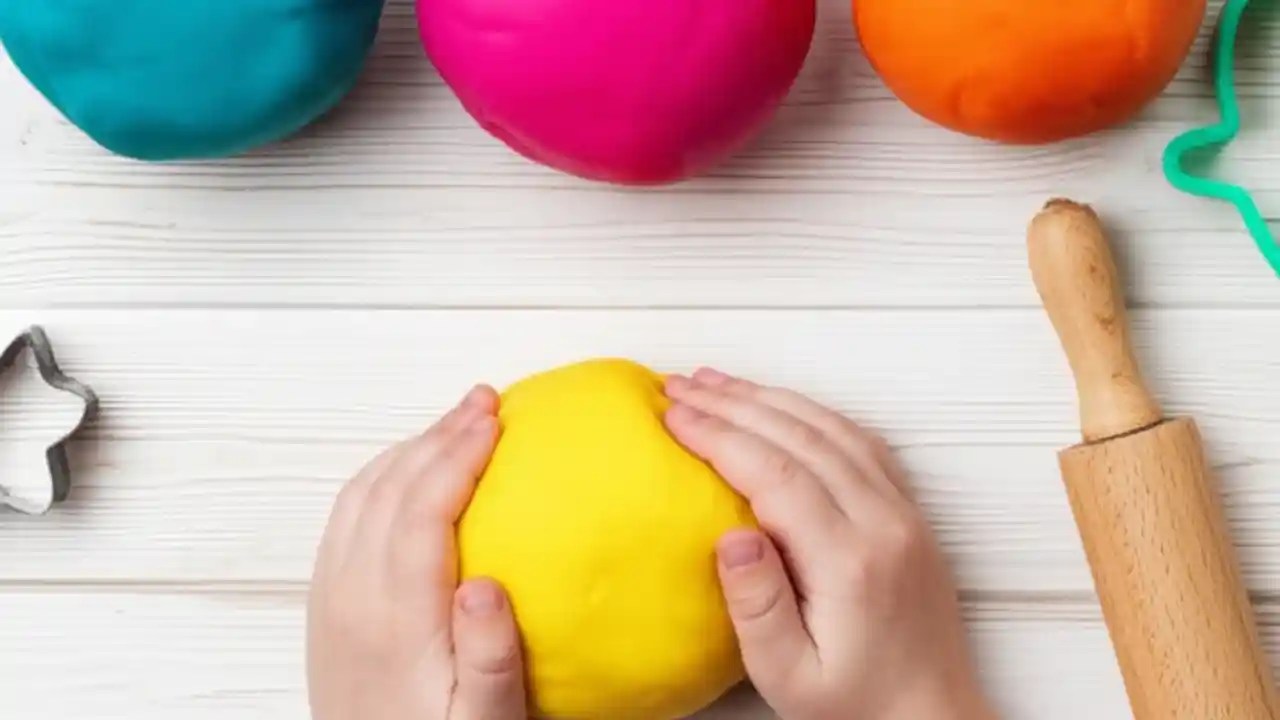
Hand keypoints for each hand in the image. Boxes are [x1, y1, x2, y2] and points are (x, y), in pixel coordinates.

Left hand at [306, 386, 527, 719]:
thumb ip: (489, 658)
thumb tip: (487, 583)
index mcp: (394, 619)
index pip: (420, 510)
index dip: (457, 455)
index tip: (495, 419)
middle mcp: (352, 597)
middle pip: (388, 488)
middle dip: (438, 434)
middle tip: (483, 401)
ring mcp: (331, 597)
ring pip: (360, 495)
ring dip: (408, 448)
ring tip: (455, 422)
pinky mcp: (326, 605)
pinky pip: (344, 518)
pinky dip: (380, 476)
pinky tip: (410, 471)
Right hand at [665, 369, 995, 719]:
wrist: (933, 716)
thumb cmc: (855, 703)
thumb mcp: (790, 676)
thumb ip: (757, 607)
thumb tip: (729, 535)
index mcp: (849, 560)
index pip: (775, 472)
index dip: (719, 435)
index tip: (672, 414)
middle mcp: (883, 522)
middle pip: (801, 437)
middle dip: (734, 403)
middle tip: (680, 384)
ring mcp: (903, 512)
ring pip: (833, 429)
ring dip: (771, 398)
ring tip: (717, 382)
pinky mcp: (910, 513)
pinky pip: (861, 441)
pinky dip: (813, 413)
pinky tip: (781, 405)